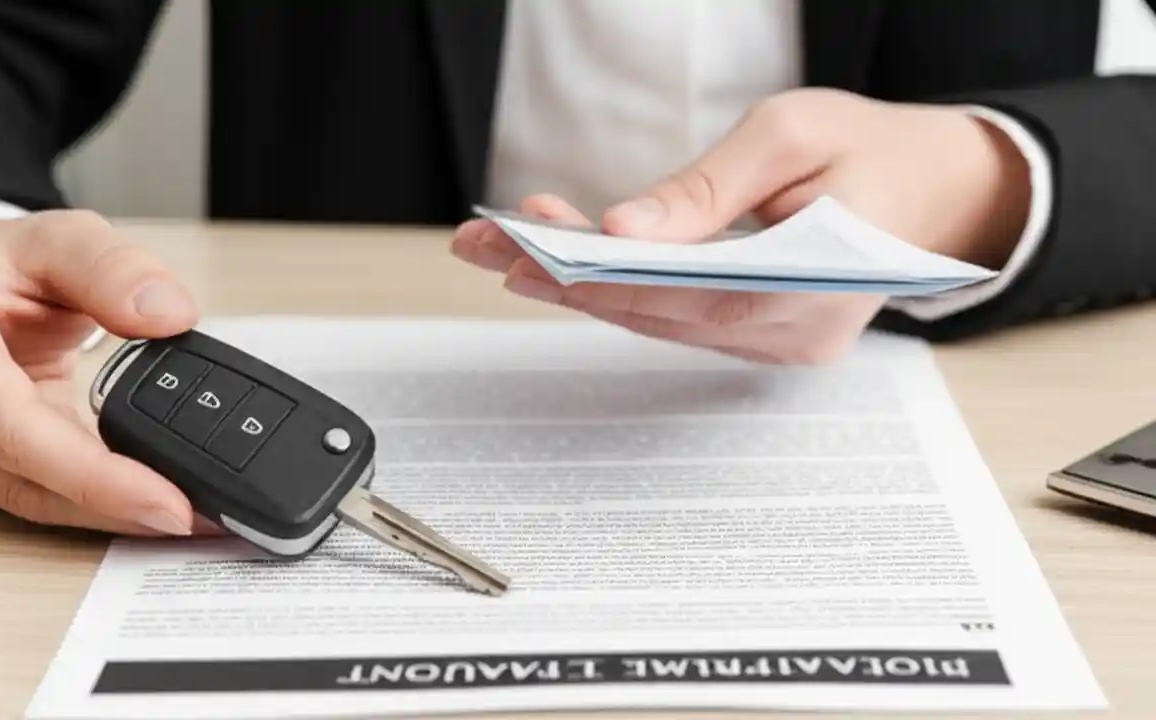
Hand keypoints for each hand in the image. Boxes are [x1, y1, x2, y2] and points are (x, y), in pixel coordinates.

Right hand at [0, 210, 203, 534]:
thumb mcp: (56, 237)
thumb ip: (113, 267)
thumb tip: (170, 315)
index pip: (8, 425)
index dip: (91, 476)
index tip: (166, 500)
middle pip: (21, 480)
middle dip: (117, 507)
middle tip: (200, 516)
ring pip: (26, 499)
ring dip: (109, 514)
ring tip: (191, 514)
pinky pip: (31, 491)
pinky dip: (92, 500)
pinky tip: (147, 500)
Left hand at [453, 88, 1030, 363]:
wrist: (932, 191)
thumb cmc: (868, 150)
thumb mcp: (793, 133)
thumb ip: (707, 189)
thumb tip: (620, 233)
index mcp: (821, 281)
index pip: (696, 294)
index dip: (609, 278)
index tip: (534, 250)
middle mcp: (796, 333)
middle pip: (660, 314)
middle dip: (565, 278)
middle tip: (485, 244)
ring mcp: (777, 344)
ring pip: (658, 321)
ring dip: (578, 285)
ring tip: (502, 245)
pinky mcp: (759, 337)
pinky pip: (676, 319)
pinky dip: (616, 289)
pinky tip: (561, 261)